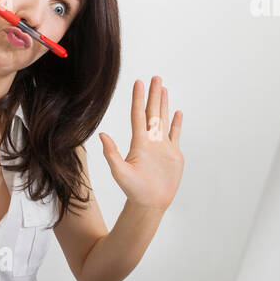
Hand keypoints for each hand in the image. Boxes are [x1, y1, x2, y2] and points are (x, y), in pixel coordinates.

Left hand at [98, 76, 183, 210]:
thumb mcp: (120, 172)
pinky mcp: (173, 154)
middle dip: (154, 95)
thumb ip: (111, 153)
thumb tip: (101, 135)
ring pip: (163, 119)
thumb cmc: (133, 190)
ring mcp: (162, 146)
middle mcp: (150, 140)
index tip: (139, 82)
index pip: (138, 114)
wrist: (149, 202)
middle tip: (155, 77)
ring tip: (163, 88)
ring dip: (164, 104)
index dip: (138, 98)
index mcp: (139, 142)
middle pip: (152, 112)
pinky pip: (175, 134)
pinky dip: (176, 123)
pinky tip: (177, 112)